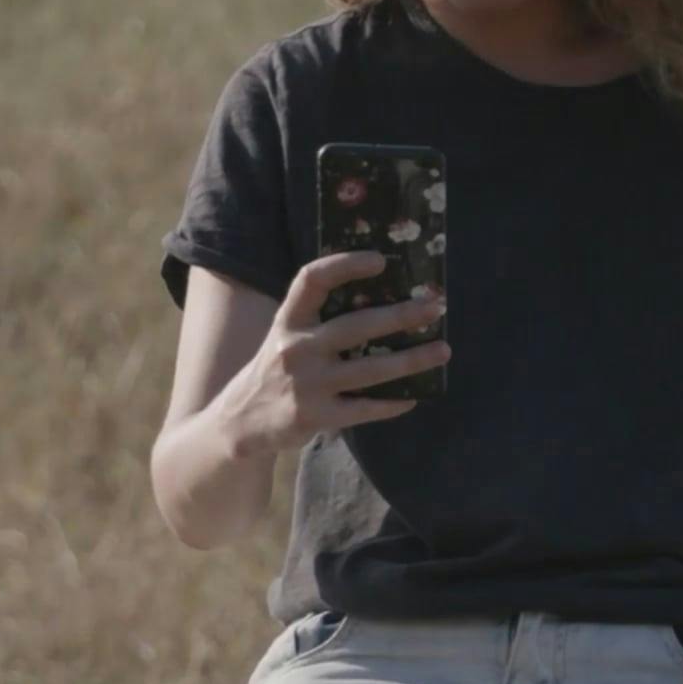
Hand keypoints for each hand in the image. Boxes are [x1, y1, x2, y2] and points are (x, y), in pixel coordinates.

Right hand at [222, 254, 446, 458]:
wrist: (240, 422)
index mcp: (289, 319)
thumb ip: (320, 320)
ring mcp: (307, 384)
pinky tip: (413, 397)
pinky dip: (392, 404)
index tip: (381, 261)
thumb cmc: (277, 370)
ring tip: (442, 351)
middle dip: (401, 316)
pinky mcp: (315, 416)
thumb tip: (382, 300)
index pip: (313, 279)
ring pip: (370, 370)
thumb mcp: (285, 336)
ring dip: (412, 360)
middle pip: (357, 325)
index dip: (345, 265)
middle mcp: (296, 347)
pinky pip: (364, 408)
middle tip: (435, 308)